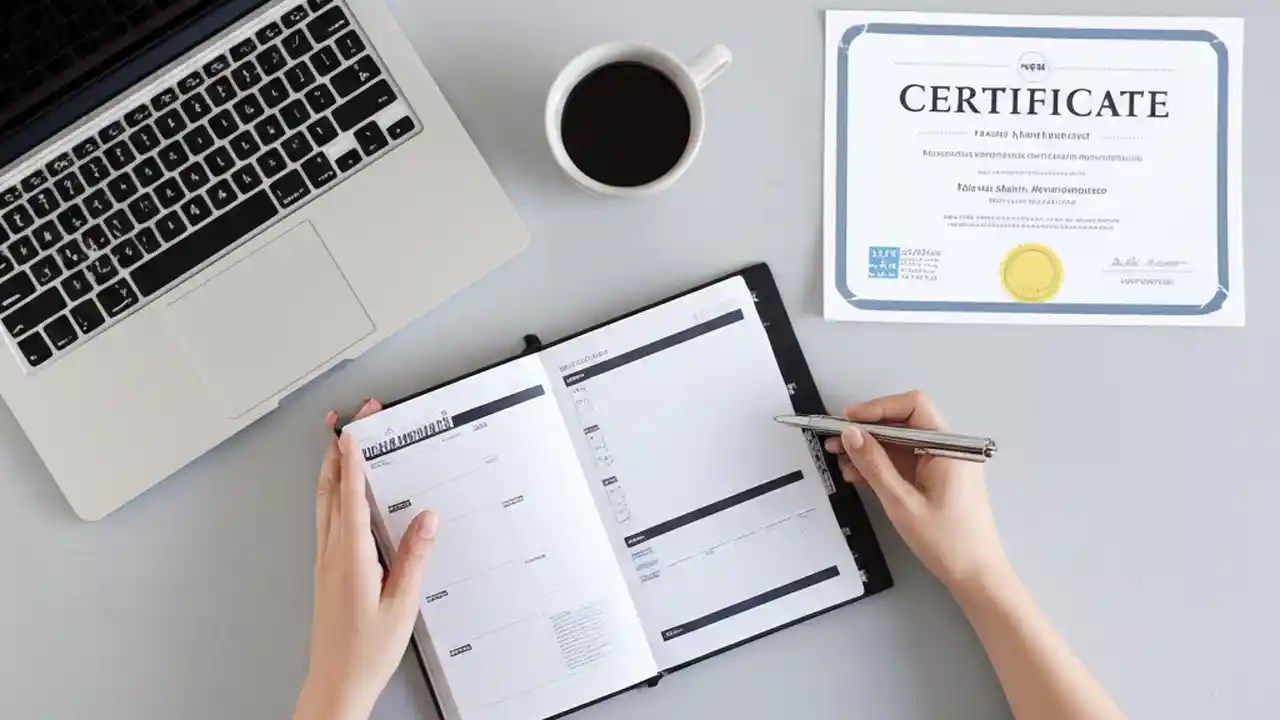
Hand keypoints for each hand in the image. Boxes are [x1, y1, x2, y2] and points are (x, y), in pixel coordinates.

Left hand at [295, 400, 438, 719]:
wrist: (336, 682)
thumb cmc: (366, 651)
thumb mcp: (402, 604)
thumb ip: (414, 557)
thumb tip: (427, 519)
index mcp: (350, 558)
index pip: (350, 497)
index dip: (351, 460)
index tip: (353, 431)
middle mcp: (332, 554)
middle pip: (331, 490)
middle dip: (337, 452)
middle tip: (345, 421)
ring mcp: (325, 562)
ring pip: (323, 503)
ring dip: (330, 470)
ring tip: (337, 444)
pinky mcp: (326, 571)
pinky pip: (327, 521)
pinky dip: (333, 495)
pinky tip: (342, 494)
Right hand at [824, 390, 1009, 590]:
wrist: (976, 575)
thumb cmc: (947, 541)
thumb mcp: (902, 502)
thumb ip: (875, 465)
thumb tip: (851, 434)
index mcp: (949, 447)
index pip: (913, 406)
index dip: (878, 408)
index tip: (848, 419)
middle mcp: (948, 448)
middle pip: (904, 422)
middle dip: (868, 429)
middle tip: (836, 440)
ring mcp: (943, 463)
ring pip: (901, 443)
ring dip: (871, 449)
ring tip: (840, 459)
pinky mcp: (936, 478)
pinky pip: (905, 461)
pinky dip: (882, 465)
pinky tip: (858, 473)